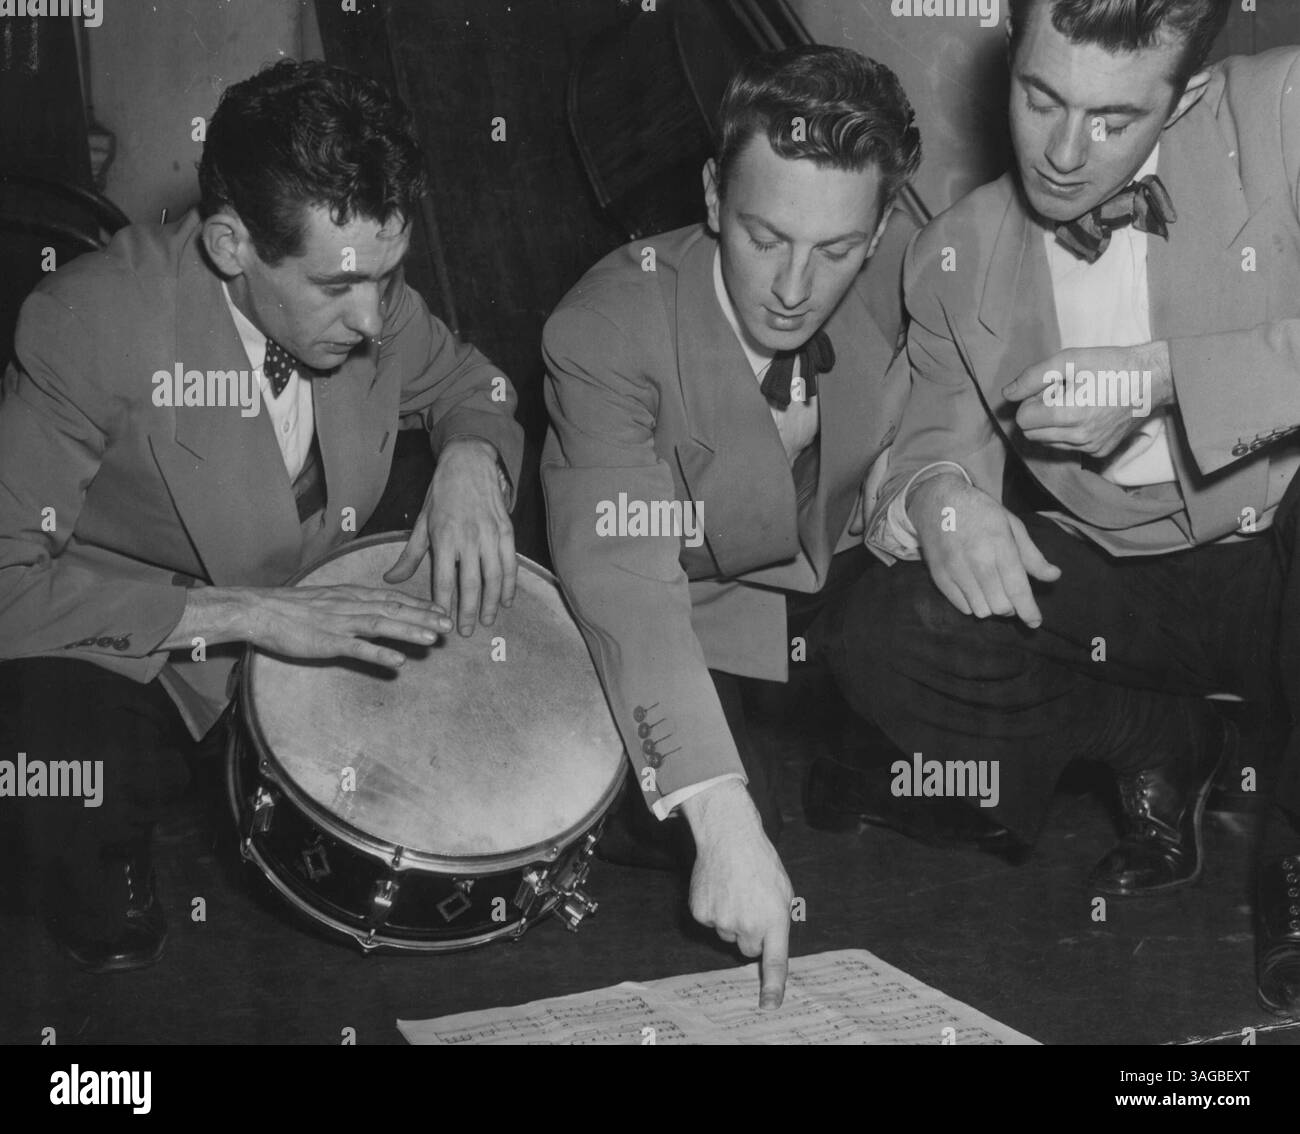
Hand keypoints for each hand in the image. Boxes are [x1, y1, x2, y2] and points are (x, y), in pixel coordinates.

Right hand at [169, 584, 451, 668]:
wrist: (259, 609)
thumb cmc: (290, 608)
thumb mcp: (327, 600)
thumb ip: (350, 605)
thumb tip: (370, 613)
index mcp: (351, 595)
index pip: (393, 598)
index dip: (420, 604)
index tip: (442, 609)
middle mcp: (351, 606)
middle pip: (395, 609)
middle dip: (425, 617)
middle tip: (450, 624)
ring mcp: (340, 623)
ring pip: (382, 626)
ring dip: (410, 632)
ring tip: (434, 639)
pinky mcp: (327, 642)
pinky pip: (357, 649)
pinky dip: (379, 655)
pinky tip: (398, 662)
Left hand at [384, 437, 515, 636]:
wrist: (469, 463)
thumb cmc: (442, 493)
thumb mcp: (422, 522)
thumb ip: (410, 555)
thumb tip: (390, 579)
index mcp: (444, 537)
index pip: (444, 581)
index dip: (443, 605)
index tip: (441, 622)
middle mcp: (469, 538)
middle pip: (471, 584)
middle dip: (469, 612)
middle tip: (466, 631)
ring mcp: (491, 535)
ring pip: (494, 578)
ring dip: (492, 603)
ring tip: (488, 621)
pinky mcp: (507, 530)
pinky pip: (510, 564)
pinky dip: (510, 584)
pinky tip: (507, 600)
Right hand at [681, 780, 794, 1008]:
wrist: (728, 837)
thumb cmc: (759, 861)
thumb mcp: (782, 890)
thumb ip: (777, 919)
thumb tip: (766, 940)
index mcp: (773, 919)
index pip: (774, 961)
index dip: (772, 986)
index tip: (769, 1005)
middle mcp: (747, 925)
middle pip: (748, 947)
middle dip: (751, 932)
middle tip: (751, 903)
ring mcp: (721, 921)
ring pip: (727, 933)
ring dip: (731, 918)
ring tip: (734, 888)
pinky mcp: (701, 914)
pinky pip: (710, 922)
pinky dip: (713, 909)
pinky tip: (717, 887)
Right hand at [910, 472, 1060, 627]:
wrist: (938, 501)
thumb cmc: (980, 512)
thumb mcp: (1012, 525)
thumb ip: (1032, 555)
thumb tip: (1054, 576)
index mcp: (999, 545)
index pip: (1017, 588)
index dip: (1029, 611)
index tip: (1035, 622)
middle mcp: (977, 560)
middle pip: (1000, 606)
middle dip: (1011, 608)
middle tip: (1011, 597)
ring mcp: (955, 570)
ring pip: (981, 610)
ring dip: (991, 607)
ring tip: (993, 592)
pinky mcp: (939, 576)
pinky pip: (962, 606)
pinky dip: (973, 603)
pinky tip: (975, 588)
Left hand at [1002, 343, 1172, 458]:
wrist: (1151, 378)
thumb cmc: (1109, 364)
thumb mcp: (1068, 360)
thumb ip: (1032, 377)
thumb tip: (1007, 395)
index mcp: (1068, 414)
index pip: (1023, 419)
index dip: (1030, 400)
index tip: (1050, 388)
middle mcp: (1078, 437)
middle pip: (1031, 434)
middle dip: (1038, 414)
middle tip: (1061, 394)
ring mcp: (1090, 447)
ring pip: (1047, 442)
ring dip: (1052, 424)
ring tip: (1076, 402)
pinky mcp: (1100, 451)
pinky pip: (1068, 447)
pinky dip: (1068, 432)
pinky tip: (1087, 413)